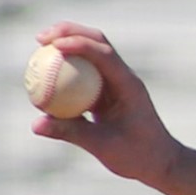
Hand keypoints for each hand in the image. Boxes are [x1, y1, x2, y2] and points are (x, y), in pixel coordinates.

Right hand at [29, 22, 186, 187]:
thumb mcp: (103, 146)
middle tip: (40, 38)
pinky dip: (66, 69)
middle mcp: (123, 77)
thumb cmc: (138, 155)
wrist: (159, 162)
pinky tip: (44, 73)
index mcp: (129, 85)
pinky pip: (84, 74)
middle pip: (97, 41)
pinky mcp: (107, 92)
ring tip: (39, 46)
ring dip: (66, 44)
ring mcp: (116, 82)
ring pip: (90, 53)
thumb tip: (36, 124)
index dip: (79, 44)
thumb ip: (71, 133)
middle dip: (69, 32)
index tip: (53, 45)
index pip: (105, 55)